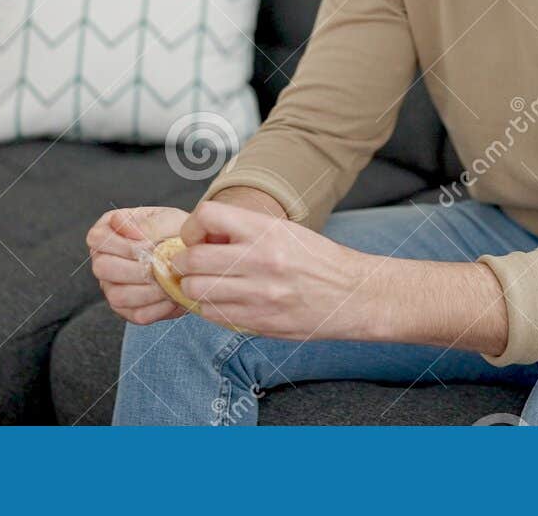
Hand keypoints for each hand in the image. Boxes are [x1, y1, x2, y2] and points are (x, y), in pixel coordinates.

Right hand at [86, 206, 189, 325]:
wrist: (194, 257)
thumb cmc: (175, 233)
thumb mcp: (166, 219)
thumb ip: (146, 224)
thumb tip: (126, 227)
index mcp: (107, 232)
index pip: (97, 238)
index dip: (121, 243)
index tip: (146, 243)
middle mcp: (103, 261)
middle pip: (102, 268)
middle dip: (134, 267)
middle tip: (159, 264)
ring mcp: (112, 287)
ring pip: (118, 295)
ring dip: (148, 289)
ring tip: (169, 280)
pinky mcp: (129, 310)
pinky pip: (137, 314)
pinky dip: (158, 306)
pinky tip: (172, 294)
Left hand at [170, 201, 376, 341]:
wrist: (353, 295)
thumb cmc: (319, 260)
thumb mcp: (284, 231)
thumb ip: (244, 232)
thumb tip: (203, 238)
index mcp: (266, 230)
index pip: (207, 215)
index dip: (193, 227)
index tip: (196, 237)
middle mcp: (259, 260)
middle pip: (192, 259)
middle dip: (183, 263)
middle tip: (190, 265)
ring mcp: (258, 294)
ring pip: (196, 291)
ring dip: (193, 288)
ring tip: (206, 285)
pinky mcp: (258, 321)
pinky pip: (213, 315)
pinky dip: (209, 309)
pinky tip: (223, 302)